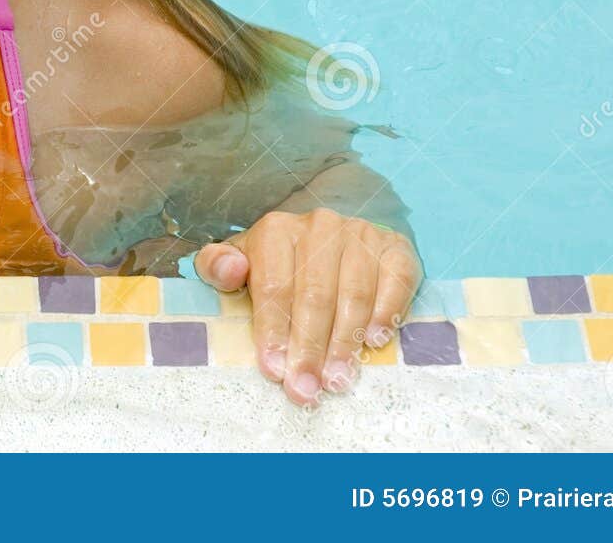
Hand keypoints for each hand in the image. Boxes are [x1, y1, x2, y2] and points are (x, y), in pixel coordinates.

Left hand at [193, 208, 420, 406]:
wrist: (328, 241)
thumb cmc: (277, 263)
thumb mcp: (240, 261)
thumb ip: (216, 265)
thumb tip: (228, 271)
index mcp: (276, 230)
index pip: (274, 286)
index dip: (273, 331)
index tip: (275, 371)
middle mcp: (319, 226)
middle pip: (314, 295)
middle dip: (309, 348)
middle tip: (307, 387)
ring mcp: (360, 234)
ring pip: (353, 293)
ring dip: (346, 341)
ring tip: (338, 378)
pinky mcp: (394, 246)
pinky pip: (396, 280)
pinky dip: (387, 311)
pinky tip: (375, 341)